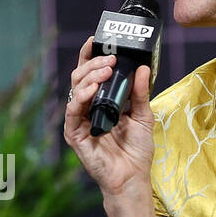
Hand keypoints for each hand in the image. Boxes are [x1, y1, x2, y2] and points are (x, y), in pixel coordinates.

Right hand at [63, 36, 154, 198]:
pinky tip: (92, 89)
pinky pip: (72, 110)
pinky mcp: (74, 133)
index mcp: (100, 101)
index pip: (91, 73)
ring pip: (75, 88)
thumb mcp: (143, 115)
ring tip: (106, 69)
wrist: (131, 177)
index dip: (91, 55)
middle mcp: (86, 107)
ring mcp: (78, 120)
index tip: (98, 39)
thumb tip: (142, 68)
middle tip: (110, 58)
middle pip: (81, 76)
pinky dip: (82, 96)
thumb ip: (140, 93)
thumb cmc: (135, 150)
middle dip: (94, 62)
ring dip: (90, 75)